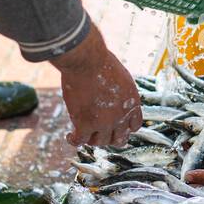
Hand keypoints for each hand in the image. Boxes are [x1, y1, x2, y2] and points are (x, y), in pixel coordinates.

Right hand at [51, 23, 141, 146]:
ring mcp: (104, 123)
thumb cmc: (101, 62)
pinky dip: (74, 140)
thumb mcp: (121, 77)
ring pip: (99, 142)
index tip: (115, 126)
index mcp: (132, 103)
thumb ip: (120, 92)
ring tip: (83, 133)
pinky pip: (80, 141)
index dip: (124, 128)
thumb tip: (113, 95)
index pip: (134, 126)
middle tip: (98, 133)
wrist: (87, 61)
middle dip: (109, 137)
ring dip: (91, 139)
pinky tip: (70, 135)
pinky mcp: (85, 124)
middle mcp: (121, 116)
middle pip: (119, 139)